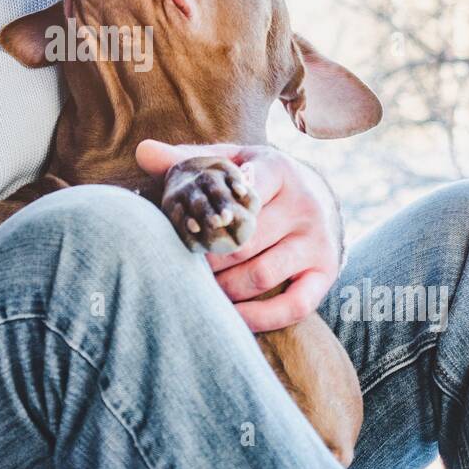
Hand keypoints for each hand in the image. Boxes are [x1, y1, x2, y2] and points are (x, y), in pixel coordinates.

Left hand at [136, 139, 342, 332]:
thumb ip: (190, 158)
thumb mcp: (232, 160)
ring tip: (196, 289)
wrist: (320, 196)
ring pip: (261, 276)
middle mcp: (305, 206)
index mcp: (279, 171)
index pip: (241, 195)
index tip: (185, 230)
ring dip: (223, 289)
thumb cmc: (260, 180)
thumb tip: (143, 151)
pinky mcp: (325, 274)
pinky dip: (258, 318)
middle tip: (177, 267)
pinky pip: (292, 306)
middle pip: (244, 242)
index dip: (207, 217)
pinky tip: (229, 317)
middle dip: (206, 258)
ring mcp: (318, 243)